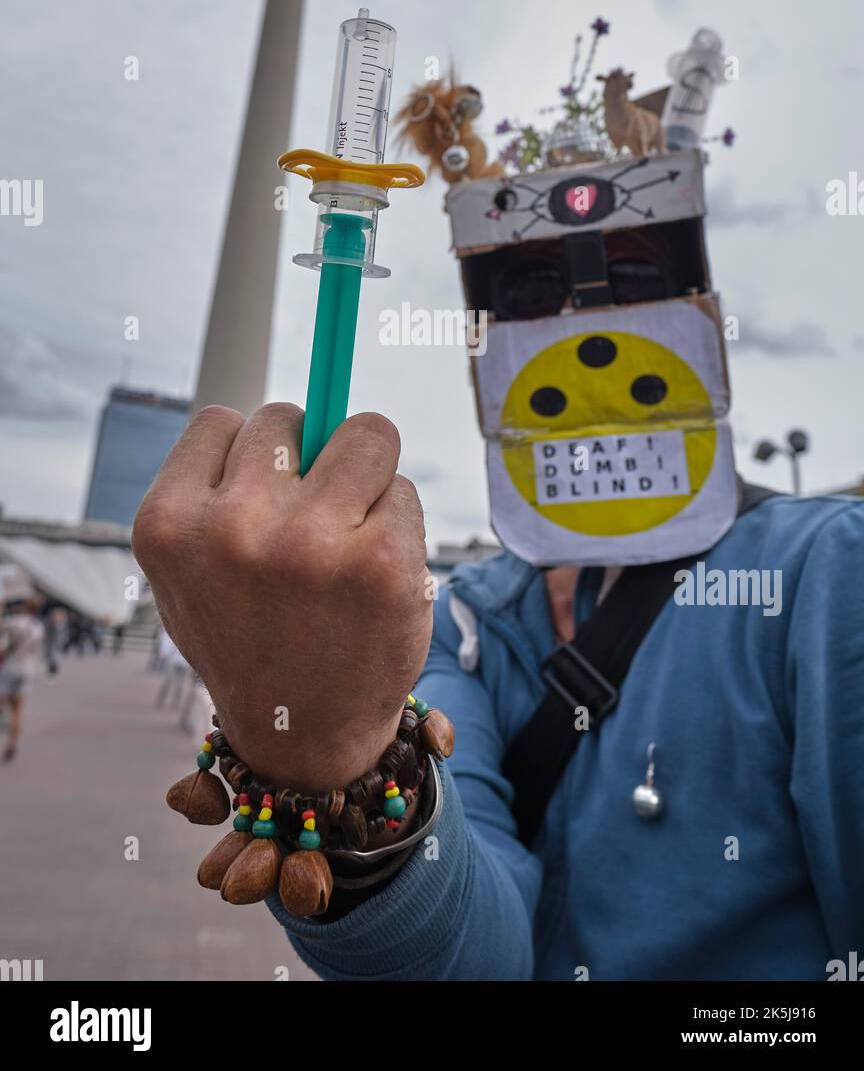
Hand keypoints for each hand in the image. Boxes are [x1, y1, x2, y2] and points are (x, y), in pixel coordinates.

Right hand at [133, 404, 431, 791]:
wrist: (303, 738)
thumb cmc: (250, 637)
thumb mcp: (194, 572)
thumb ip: (216, 490)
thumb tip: (297, 415)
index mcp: (170, 526)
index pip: (221, 421)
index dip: (248, 456)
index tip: (261, 500)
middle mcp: (233, 530)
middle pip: (289, 416)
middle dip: (306, 456)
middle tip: (310, 521)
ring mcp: (310, 546)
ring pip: (363, 433)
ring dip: (365, 473)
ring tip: (348, 536)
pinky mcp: (382, 564)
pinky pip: (403, 487)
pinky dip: (398, 518)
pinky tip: (375, 573)